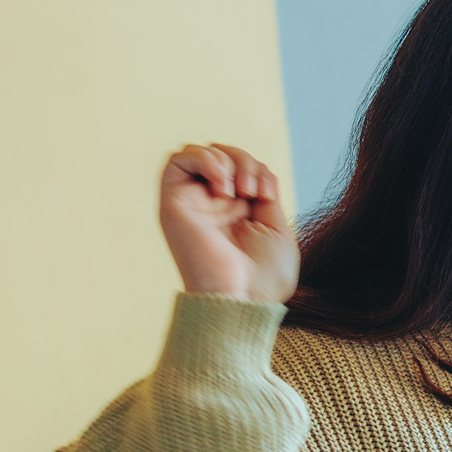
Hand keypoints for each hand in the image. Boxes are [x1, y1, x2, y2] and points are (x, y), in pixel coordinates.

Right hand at [159, 144, 297, 302]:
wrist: (243, 300)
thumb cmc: (264, 278)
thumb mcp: (276, 227)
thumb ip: (266, 193)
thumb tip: (256, 169)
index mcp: (236, 211)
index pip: (242, 167)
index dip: (259, 170)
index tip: (267, 197)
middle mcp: (211, 205)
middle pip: (222, 154)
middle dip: (245, 161)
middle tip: (254, 193)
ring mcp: (192, 203)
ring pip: (201, 152)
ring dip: (228, 160)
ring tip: (240, 191)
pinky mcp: (174, 204)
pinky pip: (178, 159)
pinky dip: (206, 160)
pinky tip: (224, 187)